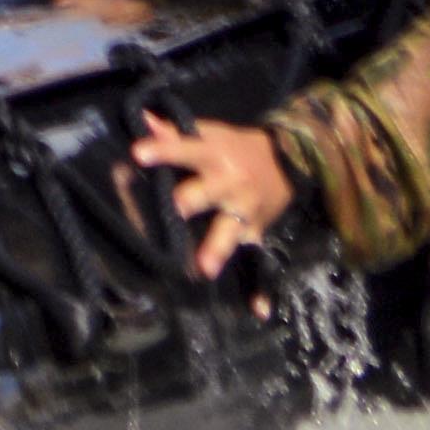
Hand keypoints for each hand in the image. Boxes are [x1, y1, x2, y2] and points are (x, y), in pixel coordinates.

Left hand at [132, 113, 291, 279]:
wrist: (291, 160)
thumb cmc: (237, 148)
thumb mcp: (211, 134)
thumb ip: (175, 133)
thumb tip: (143, 119)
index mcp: (214, 154)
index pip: (186, 149)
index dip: (163, 150)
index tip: (137, 153)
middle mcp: (230, 182)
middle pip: (207, 191)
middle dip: (190, 200)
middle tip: (173, 208)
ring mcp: (244, 210)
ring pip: (229, 229)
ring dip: (217, 249)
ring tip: (203, 269)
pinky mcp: (257, 232)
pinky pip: (258, 260)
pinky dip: (261, 289)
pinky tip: (259, 311)